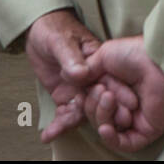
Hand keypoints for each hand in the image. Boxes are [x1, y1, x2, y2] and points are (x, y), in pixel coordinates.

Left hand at [25, 9, 130, 143]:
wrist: (39, 31)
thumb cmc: (55, 29)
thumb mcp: (61, 41)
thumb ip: (71, 57)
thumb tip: (80, 74)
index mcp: (98, 61)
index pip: (110, 81)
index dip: (118, 95)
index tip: (124, 108)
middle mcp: (92, 78)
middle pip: (100, 100)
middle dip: (99, 115)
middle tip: (92, 127)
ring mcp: (79, 88)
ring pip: (83, 110)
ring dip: (71, 122)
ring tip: (56, 130)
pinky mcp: (66, 95)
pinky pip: (66, 112)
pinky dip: (58, 124)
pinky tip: (48, 134)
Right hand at [84, 35, 163, 152]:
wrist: (158, 59)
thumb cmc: (135, 53)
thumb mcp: (103, 56)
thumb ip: (85, 71)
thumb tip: (69, 79)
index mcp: (113, 88)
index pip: (90, 105)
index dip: (83, 102)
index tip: (79, 94)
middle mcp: (123, 104)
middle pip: (96, 117)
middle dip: (95, 105)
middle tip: (105, 91)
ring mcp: (135, 118)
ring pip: (107, 130)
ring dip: (104, 115)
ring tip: (111, 98)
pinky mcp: (147, 130)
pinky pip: (124, 143)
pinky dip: (111, 138)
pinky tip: (105, 128)